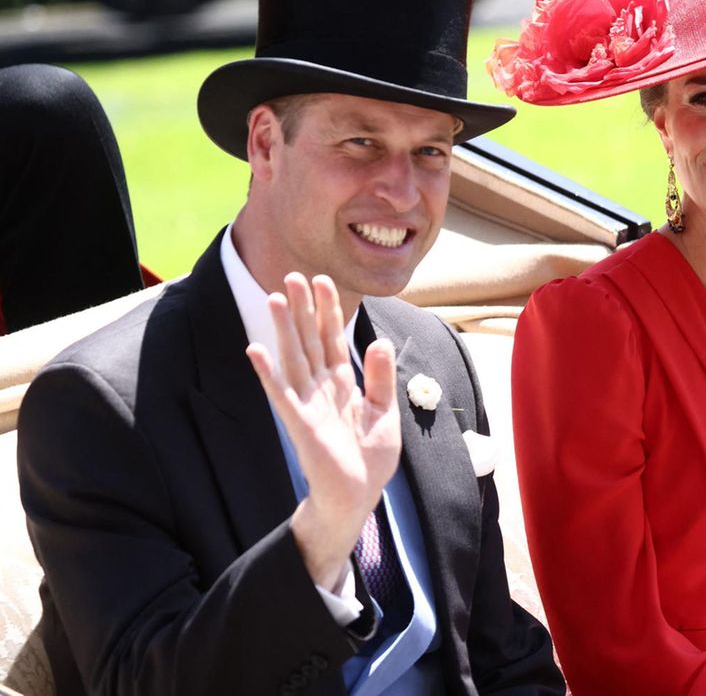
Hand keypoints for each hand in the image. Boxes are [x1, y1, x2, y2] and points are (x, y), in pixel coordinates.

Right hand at [245, 273, 401, 590]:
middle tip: (292, 275)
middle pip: (310, 340)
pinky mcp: (299, 423)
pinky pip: (281, 393)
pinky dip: (268, 372)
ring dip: (284, 329)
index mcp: (342, 383)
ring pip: (294, 358)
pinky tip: (254, 349)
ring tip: (274, 298)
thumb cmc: (368, 457)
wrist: (358, 495)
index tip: (322, 280)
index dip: (329, 310)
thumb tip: (380, 342)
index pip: (334, 339)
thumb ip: (380, 378)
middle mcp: (321, 388)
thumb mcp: (384, 412)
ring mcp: (307, 403)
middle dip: (303, 309)